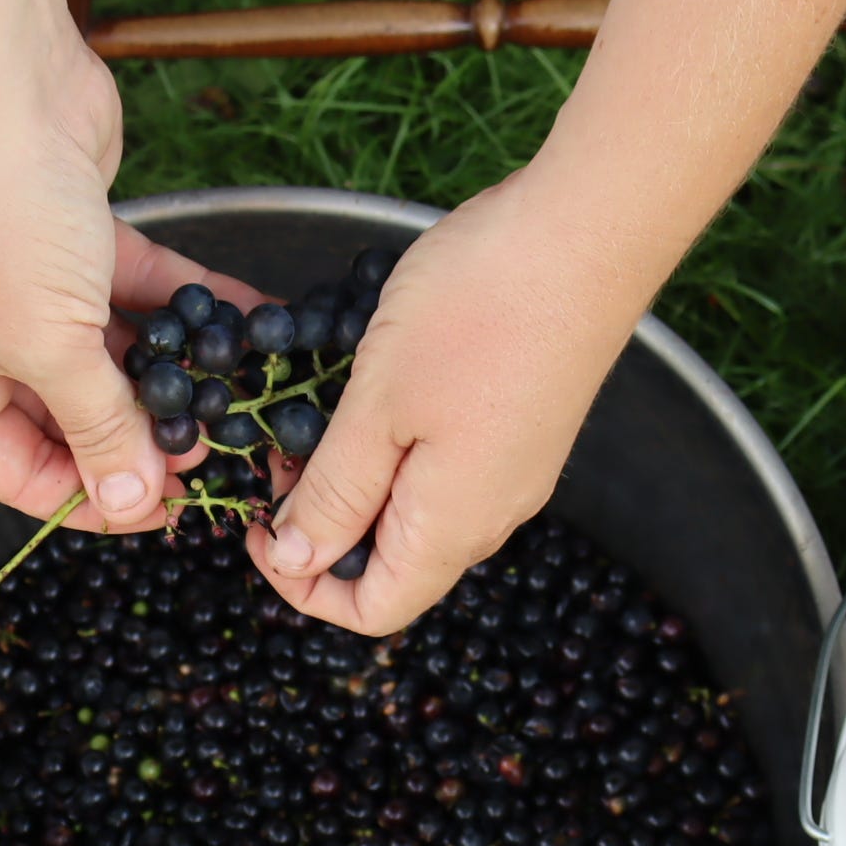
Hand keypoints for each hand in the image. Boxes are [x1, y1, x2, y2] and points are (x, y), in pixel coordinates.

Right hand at [0, 47, 258, 533]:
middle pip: (63, 419)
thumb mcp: (49, 347)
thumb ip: (99, 427)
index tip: (162, 514)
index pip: (11, 473)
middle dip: (139, 439)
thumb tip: (134, 501)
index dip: (86, 501)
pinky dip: (190, 311)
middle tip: (210, 459)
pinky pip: (139, 296)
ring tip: (239, 406)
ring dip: (173, 380)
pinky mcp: (74, 240)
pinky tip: (252, 329)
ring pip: (107, 357)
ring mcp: (20, 287)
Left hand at [248, 174, 647, 631]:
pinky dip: (392, 442)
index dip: (301, 585)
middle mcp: (490, 514)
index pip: (371, 612)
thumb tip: (296, 562)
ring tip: (315, 409)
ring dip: (353, 476)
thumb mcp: (376, 406)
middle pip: (392, 564)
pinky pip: (444, 465)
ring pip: (414, 510)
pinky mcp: (522, 424)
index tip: (258, 520)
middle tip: (276, 448)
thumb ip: (334, 494)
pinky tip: (369, 382)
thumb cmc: (475, 313)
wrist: (587, 233)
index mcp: (451, 528)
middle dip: (321, 522)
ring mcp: (512, 469)